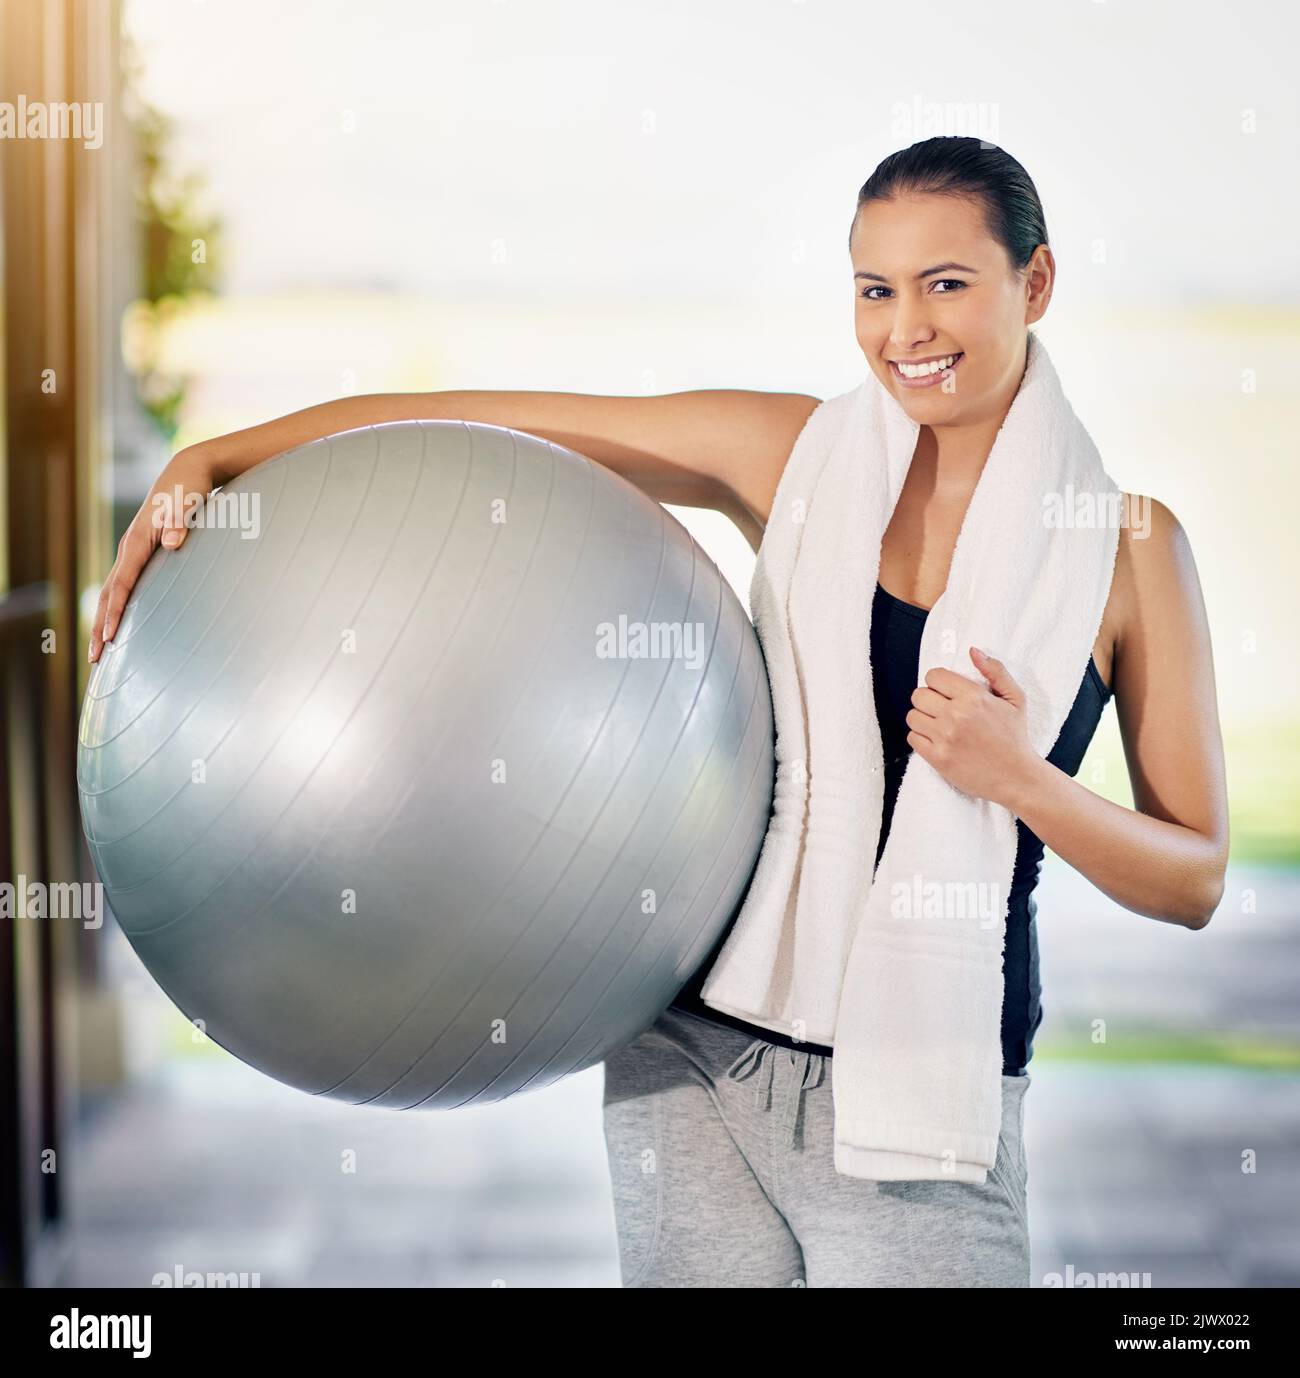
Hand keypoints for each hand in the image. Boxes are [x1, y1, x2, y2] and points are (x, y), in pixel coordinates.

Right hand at [88, 446, 215, 662]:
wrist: (188, 472)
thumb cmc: (191, 487)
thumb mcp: (189, 501)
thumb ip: (181, 521)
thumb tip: (171, 544)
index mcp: (138, 540)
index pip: (123, 583)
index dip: (115, 611)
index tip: (110, 636)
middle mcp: (131, 548)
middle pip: (108, 594)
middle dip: (100, 627)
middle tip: (95, 658)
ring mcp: (134, 552)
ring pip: (112, 593)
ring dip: (104, 622)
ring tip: (99, 652)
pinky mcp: (143, 554)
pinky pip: (125, 587)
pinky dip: (117, 609)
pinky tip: (119, 627)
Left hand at [904, 648, 1039, 808]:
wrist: (1016, 777)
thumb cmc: (1015, 737)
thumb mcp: (1015, 699)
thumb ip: (995, 671)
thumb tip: (973, 651)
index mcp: (974, 697)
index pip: (933, 676)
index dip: (938, 682)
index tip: (946, 692)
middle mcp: (956, 715)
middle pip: (918, 695)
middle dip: (928, 699)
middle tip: (942, 709)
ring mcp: (945, 738)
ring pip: (912, 716)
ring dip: (923, 719)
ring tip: (939, 724)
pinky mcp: (938, 758)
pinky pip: (913, 738)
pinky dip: (921, 738)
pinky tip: (937, 740)